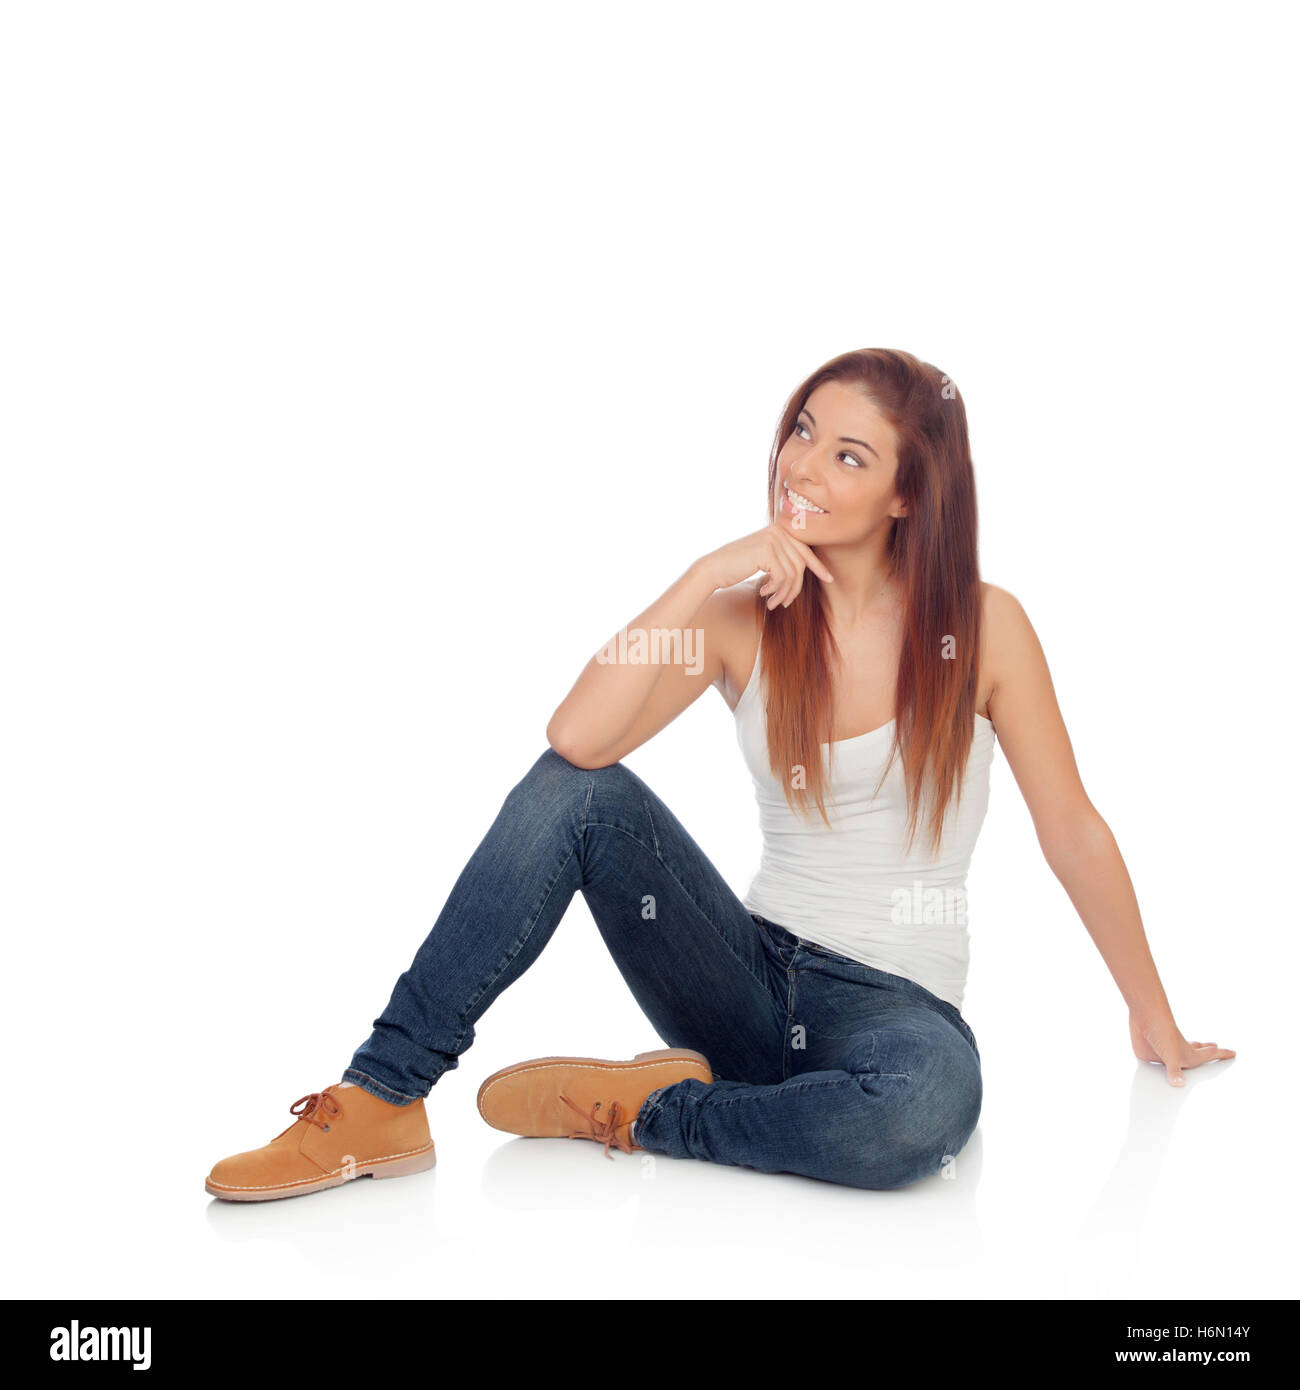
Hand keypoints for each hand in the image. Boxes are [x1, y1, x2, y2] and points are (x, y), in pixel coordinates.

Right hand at [698, 523, 833, 608]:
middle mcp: (778, 531)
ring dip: (784, 593)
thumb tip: (803, 569)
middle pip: (801, 564)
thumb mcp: (762, 558)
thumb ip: (781, 558)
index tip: (829, 579)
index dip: (818, 566)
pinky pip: (783, 577)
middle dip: (795, 588)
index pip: (804, 549)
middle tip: (785, 603)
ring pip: (793, 573)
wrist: (713, 569)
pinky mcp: (767, 551)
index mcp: (778, 529)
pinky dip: (776, 590)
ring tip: (774, 603)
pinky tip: (764, 593)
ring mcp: (773, 539)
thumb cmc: (736, 566)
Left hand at [1129, 1011, 1235, 1085]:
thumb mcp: (1171, 1056)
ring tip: (1196, 1047)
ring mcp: (1164, 1051)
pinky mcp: (1149, 1052)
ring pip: (1178, 1054)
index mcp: (1189, 1055)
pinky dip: (1160, 1060)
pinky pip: (1157, 1059)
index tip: (1233, 1052)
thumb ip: (1174, 1071)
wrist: (1144, 1017)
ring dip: (1187, 1051)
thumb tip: (1179, 1084)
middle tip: (1215, 1046)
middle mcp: (1179, 1053)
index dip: (1222, 1054)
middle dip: (1206, 1051)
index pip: (1209, 1055)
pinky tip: (1158, 1058)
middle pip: (1196, 1051)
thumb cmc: (1162, 1033)